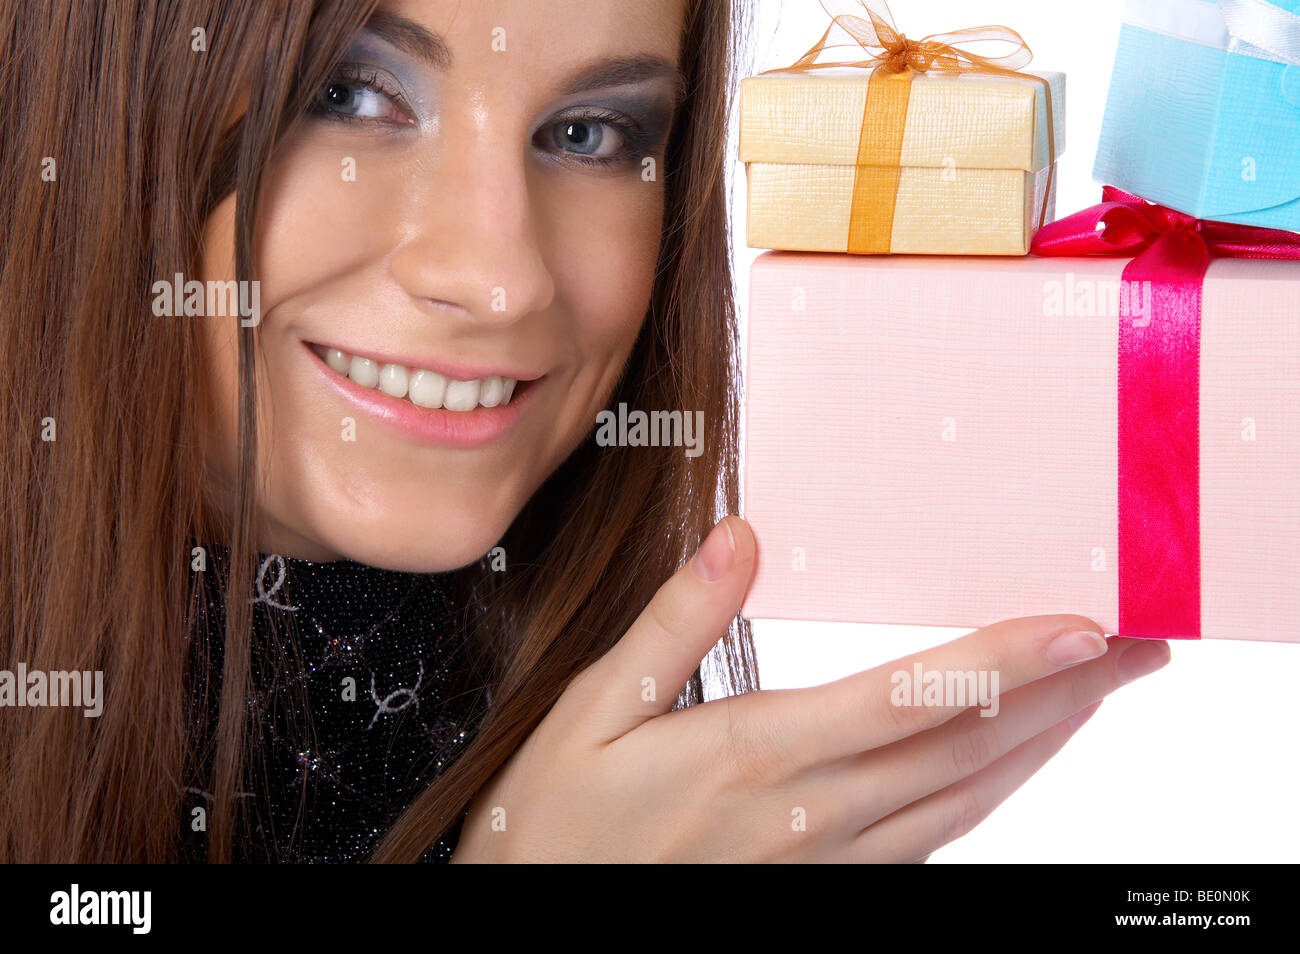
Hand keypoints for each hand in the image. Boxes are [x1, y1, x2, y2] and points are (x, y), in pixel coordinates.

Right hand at [450, 516, 1169, 861]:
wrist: (547, 914)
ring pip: (964, 799)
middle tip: (1134, 652)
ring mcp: (827, 860)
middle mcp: (811, 812)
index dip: (1005, 660)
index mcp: (758, 753)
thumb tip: (737, 541)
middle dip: (1061, 695)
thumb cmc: (561, 820)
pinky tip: (1014, 766)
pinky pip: (934, 842)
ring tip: (1100, 697)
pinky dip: (992, 796)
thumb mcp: (594, 710)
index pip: (909, 696)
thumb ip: (675, 624)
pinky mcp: (826, 887)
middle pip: (964, 747)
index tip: (1080, 625)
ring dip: (1043, 745)